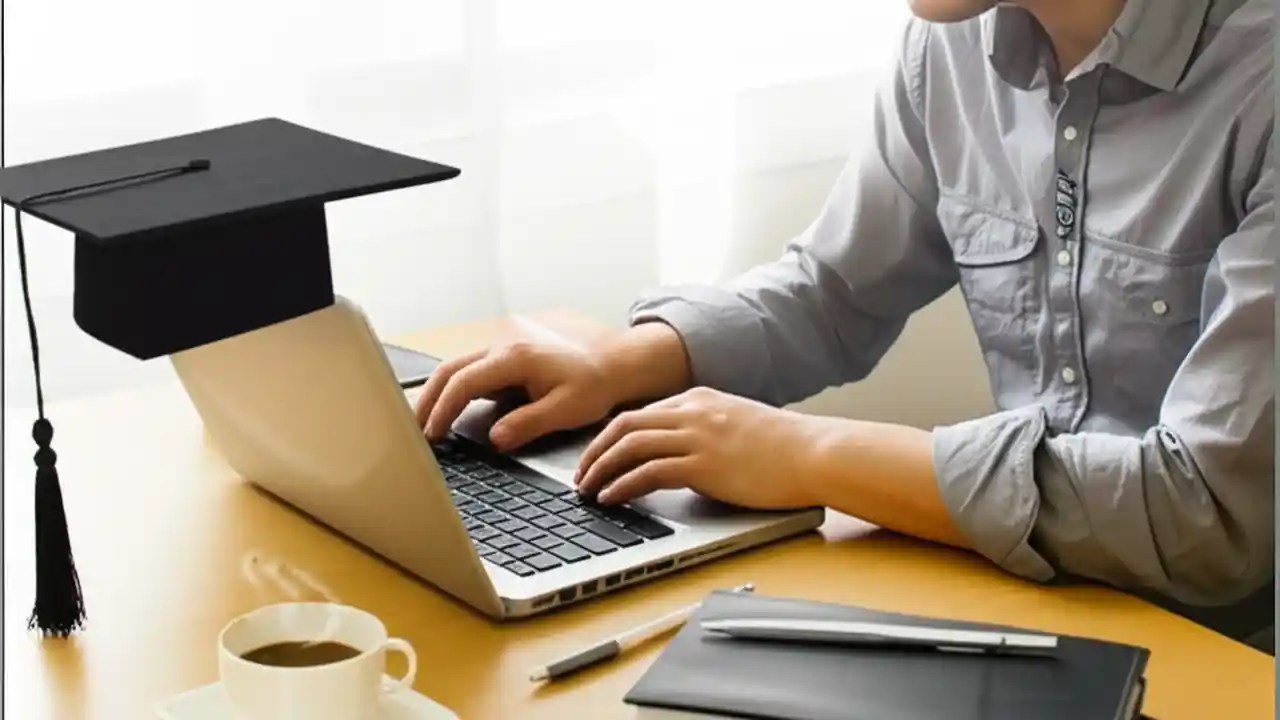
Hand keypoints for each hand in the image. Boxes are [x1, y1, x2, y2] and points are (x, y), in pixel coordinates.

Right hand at [415, 341, 616, 450]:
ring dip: (439, 392)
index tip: (432, 435)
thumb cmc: (595, 383)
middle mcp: (503, 343)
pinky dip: (456, 386)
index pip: (464, 383)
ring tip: (425, 421)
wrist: (615, 359)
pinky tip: (451, 407)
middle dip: (427, 400)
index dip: (443, 410)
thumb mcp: (566, 409)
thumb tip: (495, 439)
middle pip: (450, 369)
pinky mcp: (506, 348)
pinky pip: (473, 365)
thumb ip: (528, 423)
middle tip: (413, 430)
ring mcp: (503, 342)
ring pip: (457, 365)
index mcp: (515, 357)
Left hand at [574, 387, 820, 508]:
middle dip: (595, 451)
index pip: (641, 413)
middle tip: (580, 475)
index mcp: (699, 399)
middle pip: (624, 424)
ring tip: (587, 490)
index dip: (612, 436)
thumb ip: (707, 431)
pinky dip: (622, 485)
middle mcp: (692, 412)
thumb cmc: (786, 447)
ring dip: (601, 469)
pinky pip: (648, 472)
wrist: (816, 452)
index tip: (598, 456)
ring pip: (629, 445)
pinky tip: (611, 498)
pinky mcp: (704, 464)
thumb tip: (684, 456)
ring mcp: (698, 436)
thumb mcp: (738, 425)